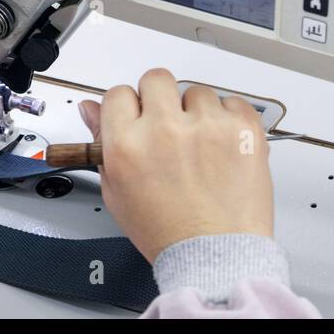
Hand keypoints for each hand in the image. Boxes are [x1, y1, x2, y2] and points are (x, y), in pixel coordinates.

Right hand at [78, 68, 272, 261]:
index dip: (130, 108)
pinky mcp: (242, 128)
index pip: (119, 93)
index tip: (140, 120)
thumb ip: (101, 144)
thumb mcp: (117, 193)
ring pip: (196, 91)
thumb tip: (90, 109)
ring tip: (201, 148)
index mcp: (128, 144)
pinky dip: (229, 120)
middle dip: (161, 99)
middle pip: (157, 79)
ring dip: (197, 112)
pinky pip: (233, 102)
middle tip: (170, 127)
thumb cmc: (169, 232)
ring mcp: (207, 125)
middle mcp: (165, 129)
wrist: (216, 254)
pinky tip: (223, 148)